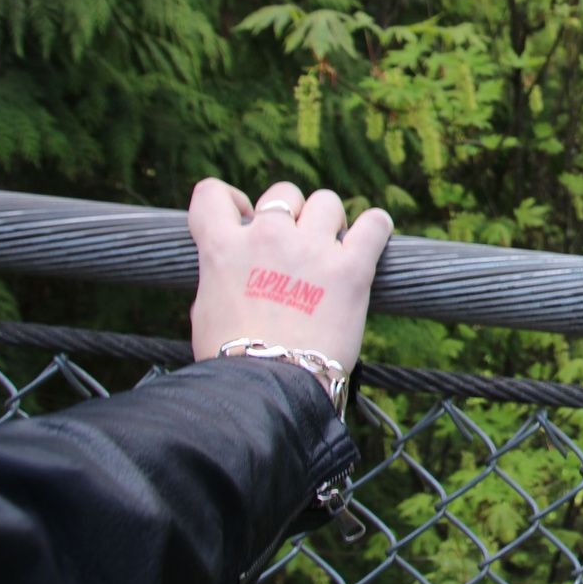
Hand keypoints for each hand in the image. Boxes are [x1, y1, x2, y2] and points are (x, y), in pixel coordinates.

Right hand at [187, 178, 391, 375]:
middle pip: (284, 194)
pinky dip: (375, 227)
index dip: (229, 200)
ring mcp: (311, 249)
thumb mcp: (207, 310)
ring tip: (331, 250)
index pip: (212, 194)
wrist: (269, 389)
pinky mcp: (351, 267)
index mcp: (223, 249)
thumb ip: (224, 274)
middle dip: (291, 216)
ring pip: (327, 202)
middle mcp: (267, 238)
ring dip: (329, 222)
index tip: (244, 216)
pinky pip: (374, 223)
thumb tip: (238, 268)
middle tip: (296, 249)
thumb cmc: (233, 361)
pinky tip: (371, 238)